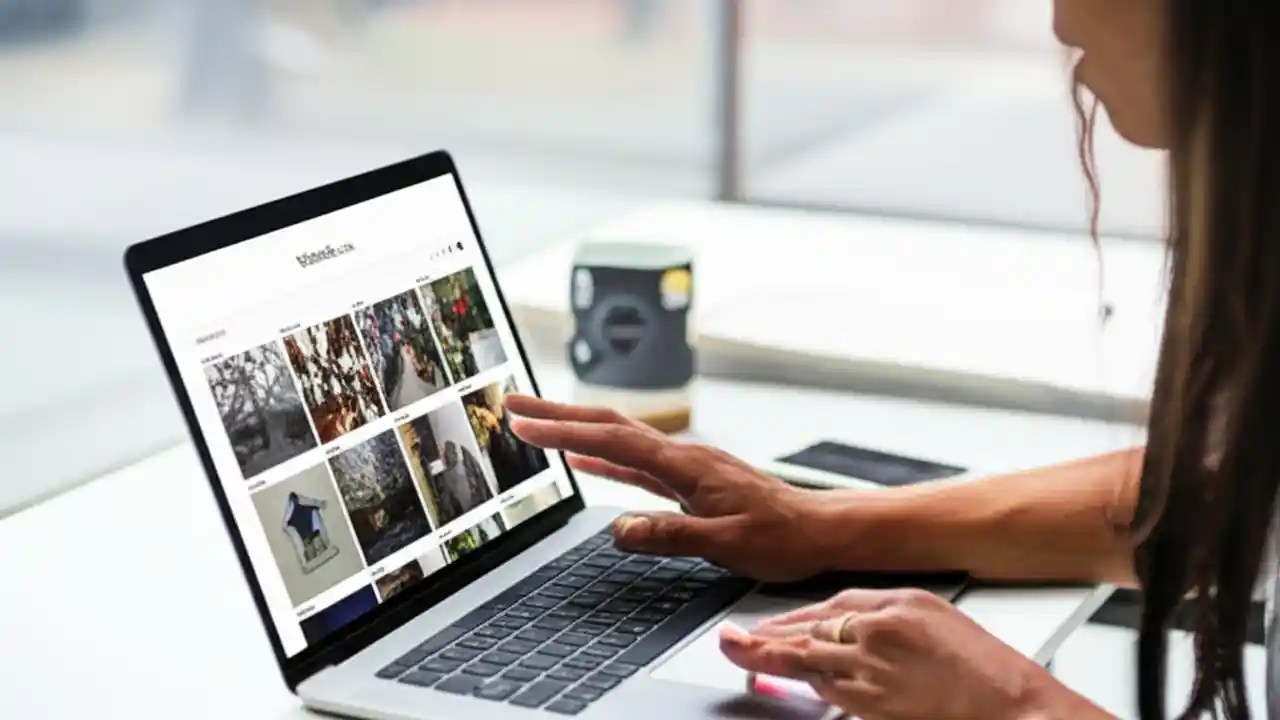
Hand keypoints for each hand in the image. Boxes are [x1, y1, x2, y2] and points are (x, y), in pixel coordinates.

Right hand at [505, 394, 834, 581]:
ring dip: (575, 428)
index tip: (524, 425)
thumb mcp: (727, 544)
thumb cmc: (782, 538)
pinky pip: (635, 462)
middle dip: (557, 414)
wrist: (820, 529)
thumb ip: (672, 535)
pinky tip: (583, 460)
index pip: (613, 440)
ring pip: (619, 438)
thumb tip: (619, 528)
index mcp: (687, 466)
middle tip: (512, 404)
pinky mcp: (689, 480)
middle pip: (608, 425)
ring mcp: (685, 465)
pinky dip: (603, 456)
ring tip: (536, 423)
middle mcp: (683, 456)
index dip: (564, 430)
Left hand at [720, 588, 1075, 719]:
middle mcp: (882, 627)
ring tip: (737, 650)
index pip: (834, 603)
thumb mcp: (939, 623)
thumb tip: (855, 631)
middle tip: (735, 637)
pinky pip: (826, 688)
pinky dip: (801, 682)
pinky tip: (778, 679)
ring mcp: (874, 663)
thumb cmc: (988, 672)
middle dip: (768, 632)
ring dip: (767, 654)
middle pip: (810, 626)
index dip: (798, 616)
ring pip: (807, 655)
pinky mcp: (873, 699)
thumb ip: (894, 622)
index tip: (774, 622)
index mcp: (902, 602)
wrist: (1013, 706)